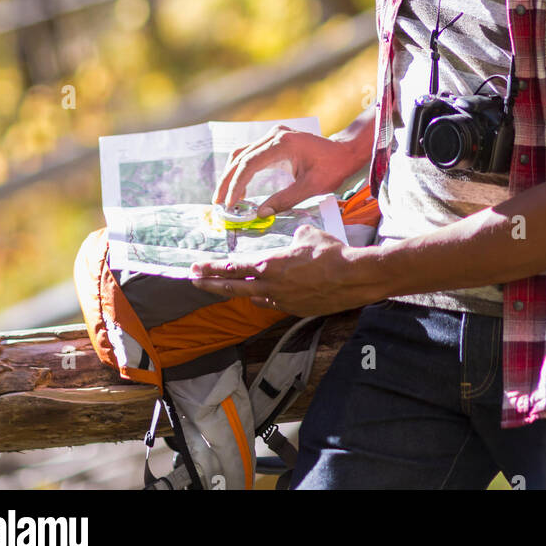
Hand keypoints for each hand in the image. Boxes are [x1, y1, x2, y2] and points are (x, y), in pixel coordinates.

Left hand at [189, 224, 374, 317]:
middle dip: (210, 284)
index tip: (195, 268)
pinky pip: (272, 304)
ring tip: (224, 287)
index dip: (211, 268)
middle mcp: (270, 287)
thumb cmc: (330, 252)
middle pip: (232, 288)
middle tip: (193, 281)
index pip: (233, 268)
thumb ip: (294, 238)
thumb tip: (295, 239)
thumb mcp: (308, 234)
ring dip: (238, 291)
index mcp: (270, 266)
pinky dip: (264, 298)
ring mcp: (282, 301)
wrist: (352, 277)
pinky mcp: (295, 310)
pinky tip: (263, 295)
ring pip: (252, 298)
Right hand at [213, 123, 353, 215]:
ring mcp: (273, 135)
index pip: (249, 164)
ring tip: (225, 198)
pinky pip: (251, 154)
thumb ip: (285, 200)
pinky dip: (242, 170)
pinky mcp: (274, 140)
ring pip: (242, 154)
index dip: (236, 184)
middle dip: (227, 181)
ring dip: (231, 175)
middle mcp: (274, 135)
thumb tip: (259, 213)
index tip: (229, 204)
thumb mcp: (311, 187)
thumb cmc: (332, 168)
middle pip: (241, 157)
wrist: (345, 151)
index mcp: (282, 144)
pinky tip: (240, 188)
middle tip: (218, 203)